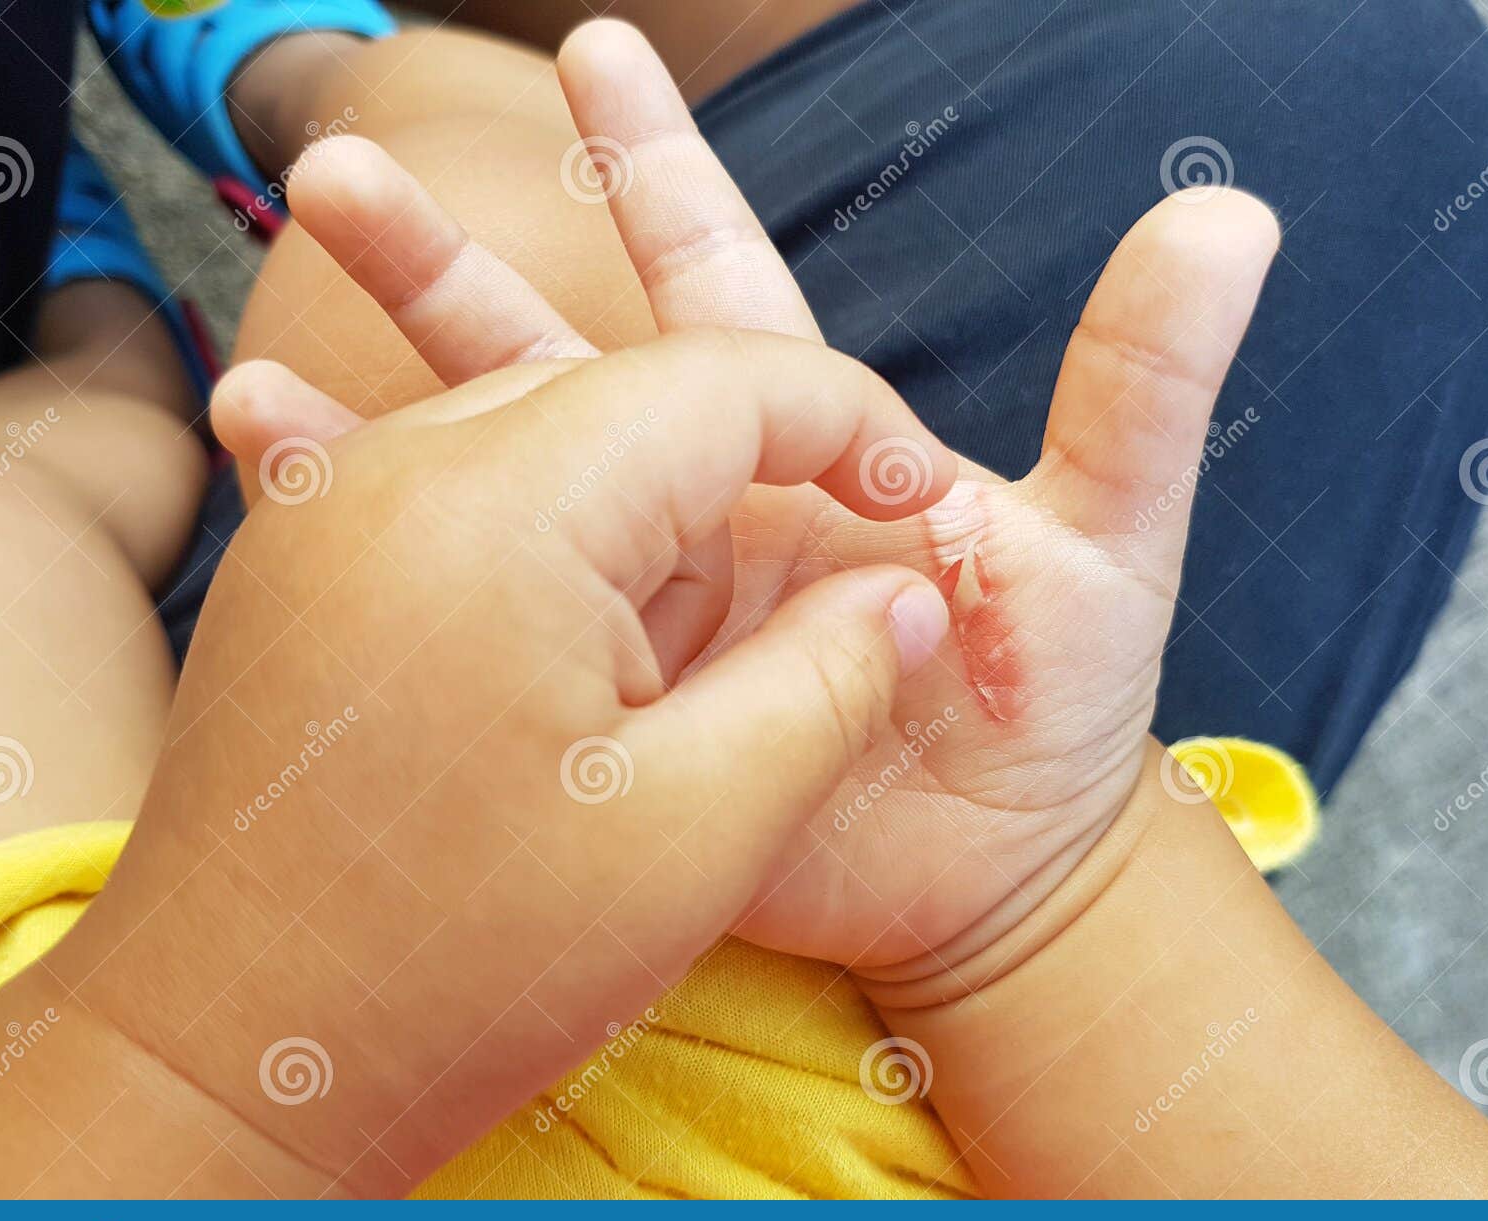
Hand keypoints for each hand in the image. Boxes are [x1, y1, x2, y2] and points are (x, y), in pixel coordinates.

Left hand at [67, 327, 954, 1194]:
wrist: (218, 1062)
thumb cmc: (458, 967)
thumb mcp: (700, 834)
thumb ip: (832, 679)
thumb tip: (903, 590)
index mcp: (503, 506)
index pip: (729, 381)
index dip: (858, 430)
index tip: (926, 510)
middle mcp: (397, 465)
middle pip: (637, 400)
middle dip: (745, 499)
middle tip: (769, 648)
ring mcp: (333, 504)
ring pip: (558, 445)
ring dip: (646, 542)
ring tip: (639, 702)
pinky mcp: (307, 559)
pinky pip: (471, 500)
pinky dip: (555, 564)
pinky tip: (546, 684)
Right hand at [217, 21, 1278, 993]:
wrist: (1000, 873)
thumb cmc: (1062, 702)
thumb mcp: (1109, 536)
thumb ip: (1142, 384)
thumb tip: (1230, 216)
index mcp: (799, 440)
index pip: (715, 276)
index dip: (659, 165)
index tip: (594, 58)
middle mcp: (696, 506)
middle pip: (555, 362)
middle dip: (448, 272)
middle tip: (334, 172)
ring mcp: (639, 608)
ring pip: (491, 488)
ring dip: (385, 419)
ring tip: (257, 365)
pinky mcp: (609, 709)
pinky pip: (485, 639)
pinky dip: (393, 585)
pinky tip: (301, 538)